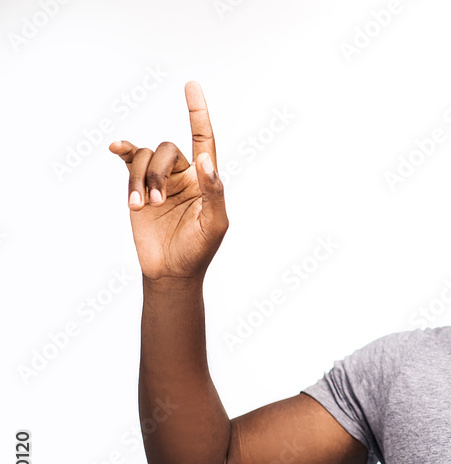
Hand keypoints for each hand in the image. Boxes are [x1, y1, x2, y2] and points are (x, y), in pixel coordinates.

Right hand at [109, 81, 228, 282]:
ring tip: (142, 207)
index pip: (203, 139)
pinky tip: (115, 148)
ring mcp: (159, 180)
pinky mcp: (138, 189)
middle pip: (167, 150)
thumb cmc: (199, 250)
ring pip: (145, 158)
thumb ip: (214, 192)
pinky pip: (129, 163)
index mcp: (205, 179)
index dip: (198, 113)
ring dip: (140, 180)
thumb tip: (205, 161)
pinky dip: (123, 153)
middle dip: (157, 173)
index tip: (191, 85)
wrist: (170, 271)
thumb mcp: (215, 223)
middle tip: (156, 204)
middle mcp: (183, 175)